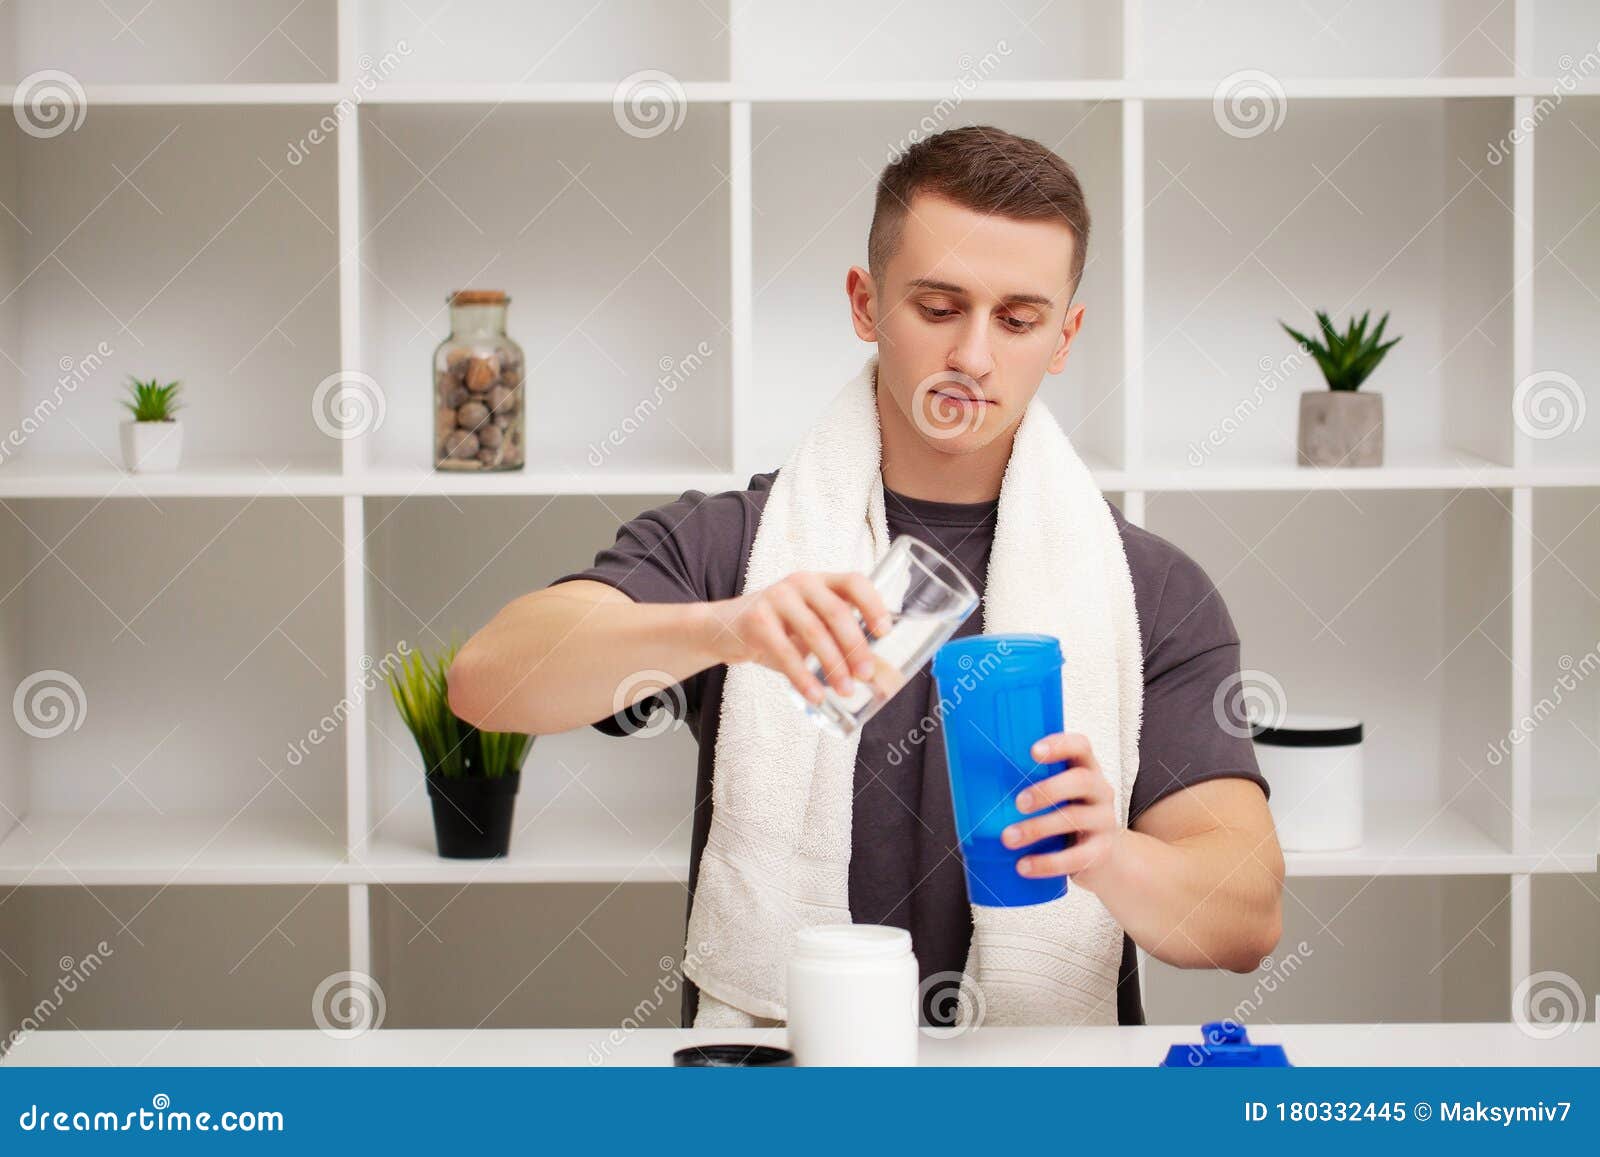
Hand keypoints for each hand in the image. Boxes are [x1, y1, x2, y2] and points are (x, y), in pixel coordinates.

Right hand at [706, 571, 894, 705]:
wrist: (722, 629)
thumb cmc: (777, 631)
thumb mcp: (810, 629)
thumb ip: (841, 645)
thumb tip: (883, 678)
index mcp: (820, 582)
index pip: (854, 582)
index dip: (873, 604)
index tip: (884, 632)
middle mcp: (801, 583)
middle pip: (836, 612)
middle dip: (855, 646)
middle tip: (866, 674)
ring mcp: (777, 598)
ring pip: (814, 632)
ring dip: (833, 665)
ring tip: (846, 690)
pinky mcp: (757, 620)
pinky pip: (785, 652)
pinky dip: (803, 677)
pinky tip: (816, 695)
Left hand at [1000, 731, 1122, 890]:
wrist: (1105, 857)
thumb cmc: (1066, 816)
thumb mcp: (1056, 795)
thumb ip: (1028, 783)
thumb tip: (968, 778)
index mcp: (1086, 769)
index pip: (1081, 746)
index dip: (1060, 744)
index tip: (1032, 751)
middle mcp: (1100, 791)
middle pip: (1081, 781)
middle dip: (1047, 789)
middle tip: (1017, 802)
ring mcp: (1104, 821)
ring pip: (1074, 819)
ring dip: (1037, 828)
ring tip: (1008, 838)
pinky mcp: (1101, 852)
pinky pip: (1076, 857)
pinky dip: (1047, 863)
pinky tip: (1024, 865)